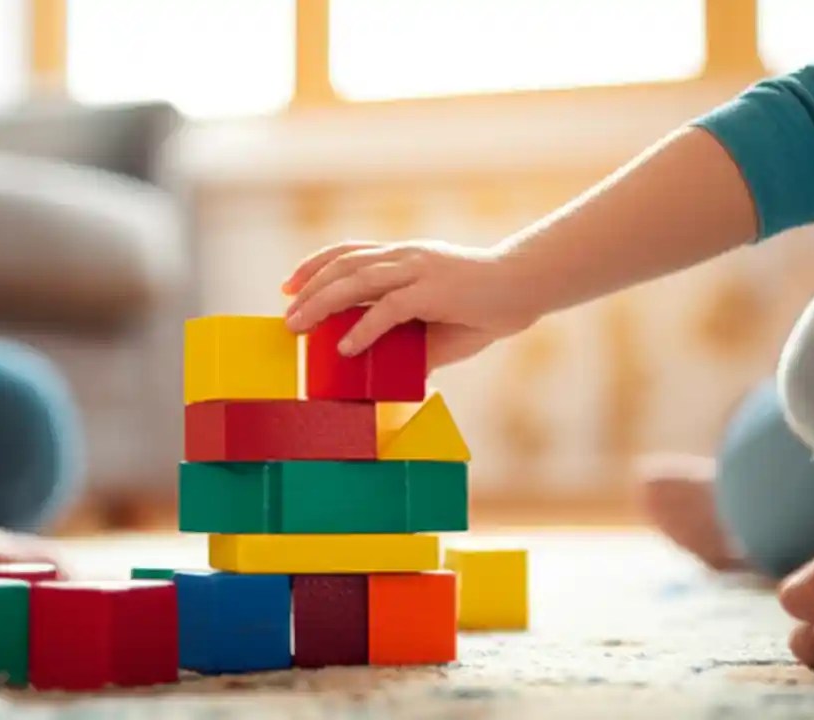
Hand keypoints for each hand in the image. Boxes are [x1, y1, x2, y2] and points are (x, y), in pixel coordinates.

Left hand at [282, 240, 538, 368]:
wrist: (526, 287)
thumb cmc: (486, 306)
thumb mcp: (439, 324)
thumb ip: (414, 342)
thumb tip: (395, 373)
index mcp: (404, 257)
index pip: (349, 252)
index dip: (315, 265)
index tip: (289, 285)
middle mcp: (406, 257)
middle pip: (343, 266)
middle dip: (309, 290)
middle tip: (287, 315)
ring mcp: (418, 271)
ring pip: (357, 282)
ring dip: (322, 305)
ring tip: (298, 327)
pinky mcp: (432, 291)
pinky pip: (389, 309)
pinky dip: (363, 328)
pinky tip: (345, 347)